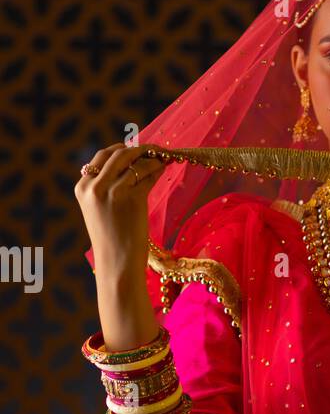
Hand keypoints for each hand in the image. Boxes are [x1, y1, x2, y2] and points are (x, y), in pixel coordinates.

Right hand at [75, 142, 165, 273]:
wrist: (117, 264)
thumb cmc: (112, 240)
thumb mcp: (101, 210)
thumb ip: (108, 187)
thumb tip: (134, 164)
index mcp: (82, 187)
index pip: (102, 157)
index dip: (122, 150)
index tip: (136, 150)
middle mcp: (94, 186)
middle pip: (118, 154)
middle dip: (138, 149)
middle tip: (154, 149)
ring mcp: (112, 191)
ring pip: (135, 163)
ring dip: (151, 158)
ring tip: (162, 159)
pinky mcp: (131, 198)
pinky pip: (146, 175)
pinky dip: (156, 169)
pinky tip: (163, 169)